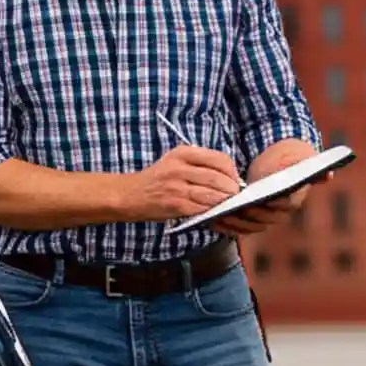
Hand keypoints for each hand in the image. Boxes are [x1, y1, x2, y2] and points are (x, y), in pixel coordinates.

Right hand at [125, 145, 242, 221]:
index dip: (232, 172)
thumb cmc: (158, 180)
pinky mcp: (175, 204)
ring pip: (213, 194)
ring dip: (224, 202)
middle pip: (218, 177)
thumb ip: (199, 165)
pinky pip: (202, 208)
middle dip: (232, 189)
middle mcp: (180, 167)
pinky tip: (213, 212)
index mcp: (183, 153)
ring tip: (227, 204)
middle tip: (234, 196)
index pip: (220, 159)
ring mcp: (177, 186)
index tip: (234, 180)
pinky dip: (212, 212)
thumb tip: (229, 177)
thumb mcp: (175, 162)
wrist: (131, 195)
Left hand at [213, 139, 328, 236]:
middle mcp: (279, 214)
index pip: (282, 205)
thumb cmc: (287, 158)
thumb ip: (312, 166)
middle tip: (231, 210)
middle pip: (262, 219)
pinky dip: (225, 226)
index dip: (267, 204)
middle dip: (247, 216)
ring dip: (233, 223)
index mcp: (292, 200)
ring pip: (248, 227)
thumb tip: (328, 175)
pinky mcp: (247, 221)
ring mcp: (263, 220)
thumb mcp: (299, 158)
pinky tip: (211, 220)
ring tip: (218, 215)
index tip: (253, 201)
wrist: (277, 161)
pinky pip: (236, 228)